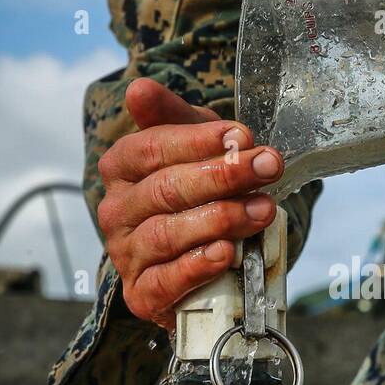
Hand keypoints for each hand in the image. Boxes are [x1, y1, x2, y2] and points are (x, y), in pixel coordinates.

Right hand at [97, 79, 282, 329]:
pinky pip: (165, 282)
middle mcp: (117, 211)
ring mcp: (127, 255)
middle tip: (268, 167)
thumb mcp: (190, 147)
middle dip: (222, 176)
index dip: (198, 141)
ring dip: (220, 219)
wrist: (195, 260)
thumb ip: (173, 117)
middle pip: (165, 189)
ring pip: (167, 234)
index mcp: (121, 168)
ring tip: (262, 210)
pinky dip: (196, 268)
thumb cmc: (193, 191)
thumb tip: (139, 89)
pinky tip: (226, 253)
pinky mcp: (142, 295)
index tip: (243, 136)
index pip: (151, 148)